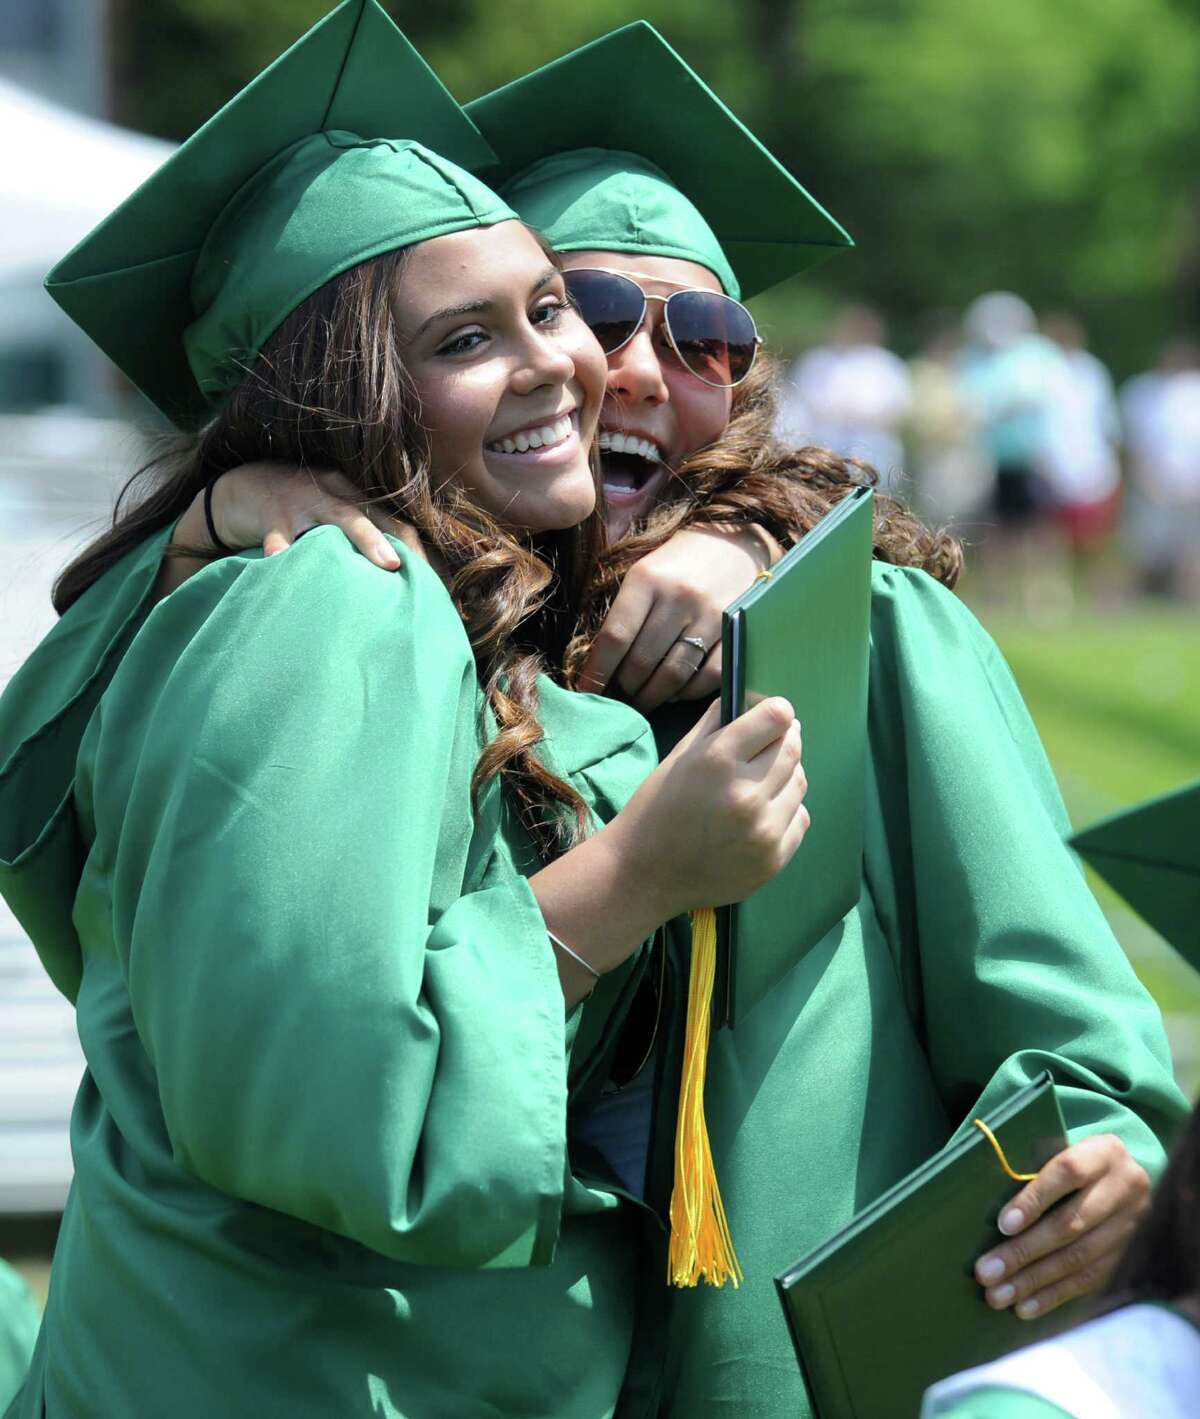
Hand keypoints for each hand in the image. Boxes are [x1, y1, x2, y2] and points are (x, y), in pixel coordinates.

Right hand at [206, 465, 424, 566]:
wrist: (243, 485)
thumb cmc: (300, 511)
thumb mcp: (333, 516)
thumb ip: (362, 540)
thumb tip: (398, 578)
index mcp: (355, 497)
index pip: (396, 521)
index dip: (419, 548)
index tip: (437, 580)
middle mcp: (336, 494)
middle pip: (377, 516)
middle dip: (407, 542)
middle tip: (426, 569)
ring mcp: (305, 502)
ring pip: (340, 518)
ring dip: (368, 538)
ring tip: (387, 563)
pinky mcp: (272, 514)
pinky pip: (279, 535)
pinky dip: (283, 551)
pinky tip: (287, 566)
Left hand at [578, 524, 781, 710]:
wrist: (732, 541)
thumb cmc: (676, 563)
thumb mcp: (642, 574)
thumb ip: (622, 615)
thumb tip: (599, 666)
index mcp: (646, 580)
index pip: (615, 637)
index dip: (597, 672)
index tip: (585, 692)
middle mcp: (678, 597)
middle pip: (642, 662)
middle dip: (624, 690)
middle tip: (617, 701)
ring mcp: (710, 615)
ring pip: (673, 675)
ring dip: (652, 697)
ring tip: (641, 702)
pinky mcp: (736, 631)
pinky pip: (708, 677)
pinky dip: (687, 693)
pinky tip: (675, 693)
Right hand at [610, 696, 809, 920]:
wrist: (644, 875)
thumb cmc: (656, 811)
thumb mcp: (679, 757)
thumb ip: (716, 724)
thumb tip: (751, 700)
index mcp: (717, 761)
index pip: (776, 716)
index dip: (776, 712)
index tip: (772, 717)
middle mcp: (746, 794)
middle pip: (793, 747)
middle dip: (784, 739)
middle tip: (771, 743)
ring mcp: (764, 830)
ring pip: (800, 782)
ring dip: (786, 775)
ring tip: (761, 782)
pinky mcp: (774, 858)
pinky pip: (800, 818)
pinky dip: (786, 810)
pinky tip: (761, 814)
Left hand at [973, 1133, 1149, 1319]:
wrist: (1124, 1175)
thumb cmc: (1073, 1161)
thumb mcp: (1059, 1149)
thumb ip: (1032, 1166)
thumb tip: (986, 1206)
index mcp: (1104, 1152)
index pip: (1068, 1172)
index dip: (1034, 1200)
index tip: (1002, 1225)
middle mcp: (1126, 1188)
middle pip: (1070, 1224)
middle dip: (1024, 1252)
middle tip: (985, 1272)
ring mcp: (1133, 1226)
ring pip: (1079, 1259)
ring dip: (1034, 1281)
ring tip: (998, 1295)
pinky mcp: (1131, 1257)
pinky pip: (1090, 1281)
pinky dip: (1054, 1295)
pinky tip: (1025, 1307)